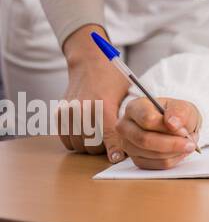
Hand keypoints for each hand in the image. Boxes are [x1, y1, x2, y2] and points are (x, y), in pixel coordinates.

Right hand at [59, 24, 128, 159]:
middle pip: (92, 144)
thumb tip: (135, 139)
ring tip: (100, 137)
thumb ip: (128, 118)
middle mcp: (83, 110)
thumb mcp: (127, 94)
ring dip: (89, 146)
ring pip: (79, 145)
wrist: (89, 63)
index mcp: (103, 105)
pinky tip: (87, 134)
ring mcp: (69, 113)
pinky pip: (67, 140)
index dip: (114, 149)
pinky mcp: (60, 114)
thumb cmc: (113, 79)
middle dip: (104, 148)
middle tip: (112, 143)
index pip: (109, 136)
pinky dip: (76, 141)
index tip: (117, 158)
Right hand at [120, 97, 201, 169]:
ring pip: (151, 154)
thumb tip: (172, 124)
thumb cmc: (177, 114)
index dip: (166, 127)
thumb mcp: (183, 107)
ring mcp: (128, 145)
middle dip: (171, 143)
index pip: (147, 119)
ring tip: (187, 144)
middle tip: (190, 143)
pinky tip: (179, 151)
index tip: (183, 130)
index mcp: (135, 108)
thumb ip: (179, 112)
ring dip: (175, 151)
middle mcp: (126, 126)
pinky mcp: (136, 159)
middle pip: (144, 139)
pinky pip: (156, 165)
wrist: (177, 125)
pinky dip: (173, 159)